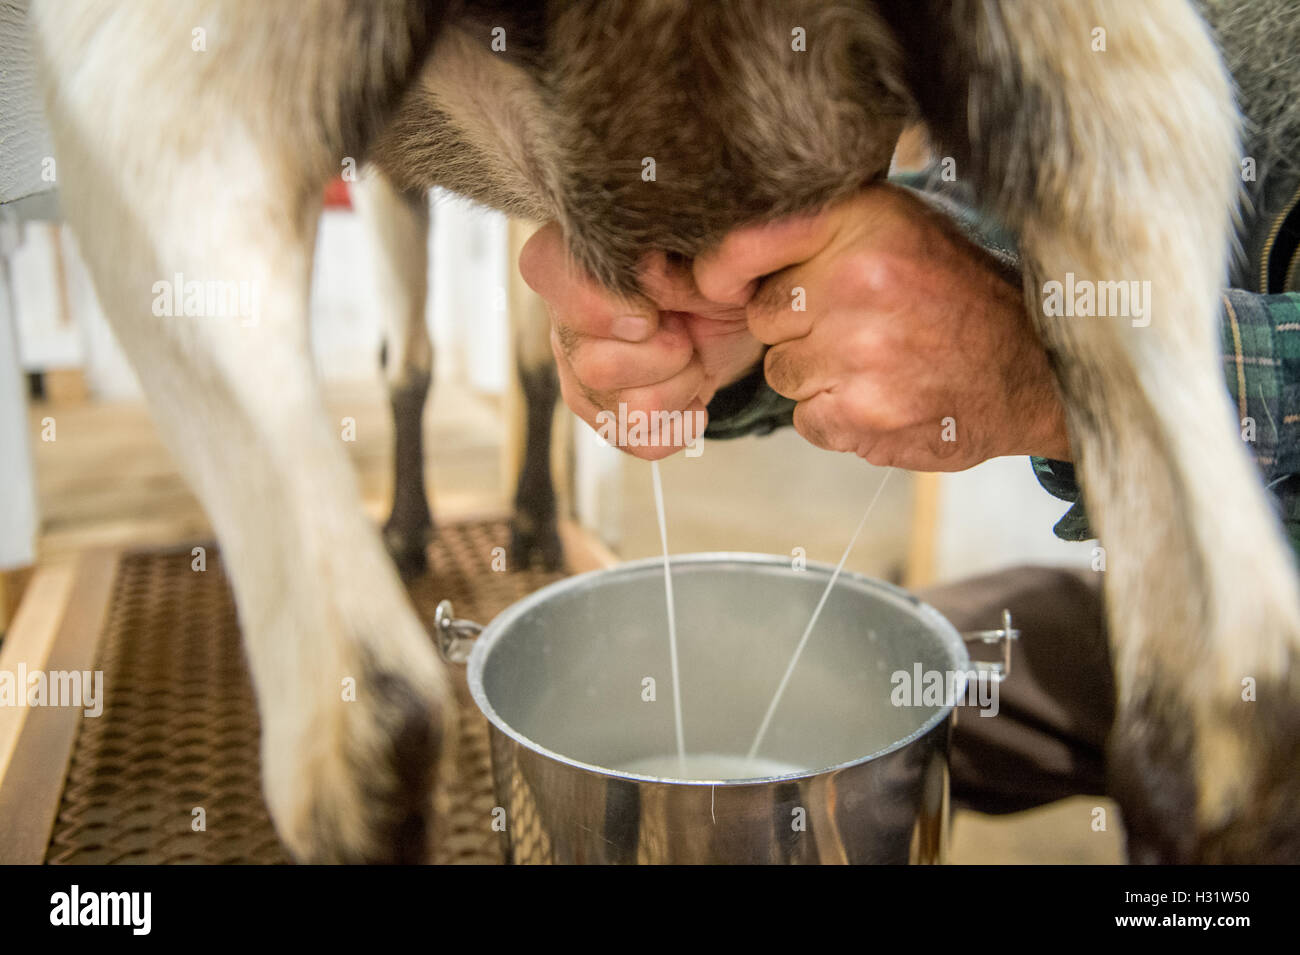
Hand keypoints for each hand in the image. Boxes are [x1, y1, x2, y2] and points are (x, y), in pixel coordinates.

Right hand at [519, 223, 763, 459]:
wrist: (733, 320)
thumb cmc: (712, 278)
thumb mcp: (708, 259)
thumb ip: (676, 265)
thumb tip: (648, 270)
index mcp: (576, 258)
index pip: (545, 271)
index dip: (597, 306)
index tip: (649, 317)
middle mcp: (564, 318)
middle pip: (596, 368)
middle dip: (667, 356)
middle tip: (686, 333)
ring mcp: (577, 373)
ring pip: (629, 412)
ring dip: (682, 387)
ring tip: (691, 360)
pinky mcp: (600, 416)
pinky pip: (641, 441)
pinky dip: (681, 423)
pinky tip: (689, 395)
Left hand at [693, 184, 1070, 469]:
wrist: (1034, 368)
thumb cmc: (952, 293)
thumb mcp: (894, 225)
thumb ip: (814, 226)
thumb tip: (713, 255)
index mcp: (862, 222)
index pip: (743, 244)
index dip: (729, 271)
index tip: (731, 284)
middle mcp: (858, 280)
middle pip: (762, 319)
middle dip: (796, 328)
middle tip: (855, 324)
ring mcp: (861, 353)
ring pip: (782, 374)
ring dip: (818, 376)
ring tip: (877, 361)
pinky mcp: (864, 416)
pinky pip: (807, 420)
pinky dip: (838, 418)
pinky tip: (886, 396)